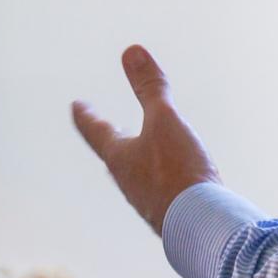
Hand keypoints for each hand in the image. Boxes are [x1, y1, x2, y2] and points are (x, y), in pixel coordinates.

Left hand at [71, 45, 220, 231]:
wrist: (201, 226)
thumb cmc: (177, 170)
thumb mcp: (164, 120)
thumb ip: (150, 88)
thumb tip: (131, 51)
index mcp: (119, 157)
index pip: (95, 131)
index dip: (87, 115)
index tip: (76, 106)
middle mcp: (128, 181)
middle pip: (115, 155)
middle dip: (112, 138)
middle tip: (106, 128)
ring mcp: (147, 200)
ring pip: (137, 174)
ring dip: (137, 159)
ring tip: (141, 152)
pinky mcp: (169, 215)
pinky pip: (160, 189)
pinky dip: (161, 177)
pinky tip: (173, 181)